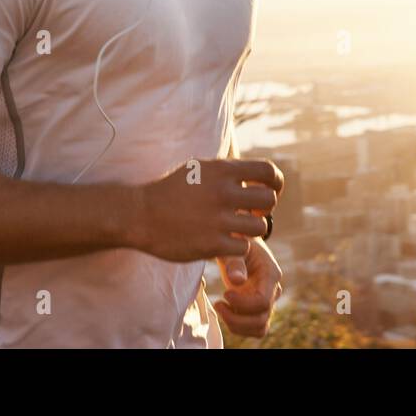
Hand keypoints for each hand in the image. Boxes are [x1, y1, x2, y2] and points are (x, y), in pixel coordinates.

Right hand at [134, 159, 281, 262]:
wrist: (140, 214)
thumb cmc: (172, 190)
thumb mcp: (199, 168)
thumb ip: (228, 169)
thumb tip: (258, 172)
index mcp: (221, 170)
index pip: (268, 171)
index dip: (275, 183)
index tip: (269, 191)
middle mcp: (222, 192)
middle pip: (269, 200)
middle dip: (264, 208)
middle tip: (251, 213)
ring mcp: (218, 220)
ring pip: (260, 227)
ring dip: (251, 230)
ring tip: (237, 229)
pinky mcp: (212, 244)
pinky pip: (244, 247)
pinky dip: (237, 247)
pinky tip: (223, 242)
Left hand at [214, 237, 283, 337]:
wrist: (241, 240)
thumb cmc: (236, 240)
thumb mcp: (234, 246)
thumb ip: (235, 262)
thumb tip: (237, 280)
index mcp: (270, 273)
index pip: (263, 301)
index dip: (243, 304)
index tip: (225, 294)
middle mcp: (273, 289)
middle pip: (261, 318)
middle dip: (236, 317)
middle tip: (218, 303)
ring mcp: (267, 300)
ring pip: (260, 328)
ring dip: (237, 325)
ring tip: (220, 307)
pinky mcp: (259, 307)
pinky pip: (255, 328)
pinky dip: (239, 327)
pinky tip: (225, 311)